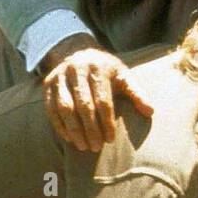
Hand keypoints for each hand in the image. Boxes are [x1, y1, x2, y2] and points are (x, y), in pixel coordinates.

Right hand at [41, 35, 153, 151]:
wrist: (76, 51)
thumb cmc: (104, 69)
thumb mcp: (122, 75)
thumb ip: (136, 92)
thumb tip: (150, 111)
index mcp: (98, 67)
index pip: (103, 100)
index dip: (106, 122)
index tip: (110, 139)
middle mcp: (77, 70)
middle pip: (83, 105)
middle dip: (90, 129)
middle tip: (96, 147)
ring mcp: (59, 77)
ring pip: (65, 107)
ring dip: (74, 130)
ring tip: (83, 146)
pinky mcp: (48, 84)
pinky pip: (51, 108)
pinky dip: (59, 125)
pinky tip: (69, 138)